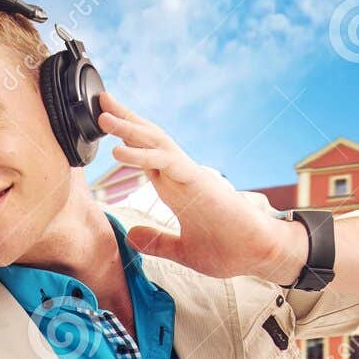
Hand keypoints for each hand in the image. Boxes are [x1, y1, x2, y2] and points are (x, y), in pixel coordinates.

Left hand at [96, 93, 305, 282]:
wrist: (258, 256)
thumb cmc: (228, 251)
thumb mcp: (181, 251)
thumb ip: (156, 242)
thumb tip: (131, 234)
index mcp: (176, 189)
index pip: (146, 156)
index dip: (126, 140)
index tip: (104, 127)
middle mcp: (181, 177)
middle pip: (149, 141)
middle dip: (125, 121)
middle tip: (100, 103)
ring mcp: (190, 176)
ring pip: (156, 143)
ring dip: (128, 129)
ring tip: (103, 117)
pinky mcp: (199, 183)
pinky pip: (167, 163)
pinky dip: (142, 155)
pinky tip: (119, 150)